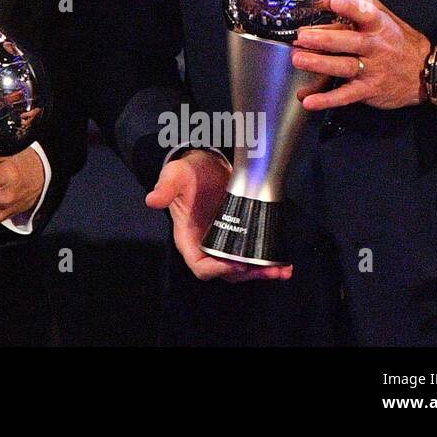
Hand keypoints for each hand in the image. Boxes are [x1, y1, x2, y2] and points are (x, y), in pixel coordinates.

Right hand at [145, 150, 292, 281]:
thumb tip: (152, 201)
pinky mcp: (240, 237)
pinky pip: (251, 256)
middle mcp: (205, 245)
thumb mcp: (175, 175)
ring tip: (280, 270)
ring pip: (241, 268)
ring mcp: (224, 242)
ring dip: (261, 272)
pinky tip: (284, 264)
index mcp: (187, 238)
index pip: (199, 265)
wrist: (206, 162)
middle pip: (225, 272)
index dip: (216, 268)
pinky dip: (267, 263)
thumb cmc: (187, 172)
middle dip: (247, 274)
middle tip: (268, 269)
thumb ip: (165, 187)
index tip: (236, 262)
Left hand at [292, 0, 431, 110]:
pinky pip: (345, 95)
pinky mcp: (368, 90)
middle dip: (323, 39)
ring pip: (343, 67)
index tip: (329, 3)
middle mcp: (375, 47)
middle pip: (348, 42)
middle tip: (302, 37)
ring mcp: (372, 70)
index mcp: (379, 27)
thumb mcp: (391, 21)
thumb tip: (335, 0)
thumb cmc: (403, 45)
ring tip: (298, 60)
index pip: (364, 14)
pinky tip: (309, 100)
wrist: (429, 75)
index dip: (347, 7)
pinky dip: (326, 99)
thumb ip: (365, 9)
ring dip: (319, 64)